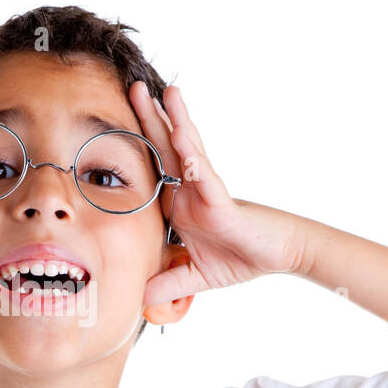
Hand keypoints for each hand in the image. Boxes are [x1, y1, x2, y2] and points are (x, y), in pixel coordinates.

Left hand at [128, 81, 307, 305]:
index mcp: (178, 204)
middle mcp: (190, 191)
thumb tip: (140, 301)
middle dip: (148, 119)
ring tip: (164, 92)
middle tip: (133, 87)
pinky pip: (205, 176)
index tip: (109, 128)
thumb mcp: (195, 276)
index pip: (151, 171)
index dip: (133, 149)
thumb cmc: (241, 257)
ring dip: (174, 121)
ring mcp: (206, 191)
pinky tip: (183, 136)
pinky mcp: (223, 200)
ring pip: (187, 151)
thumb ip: (168, 283)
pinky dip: (193, 158)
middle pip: (164, 149)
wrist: (278, 256)